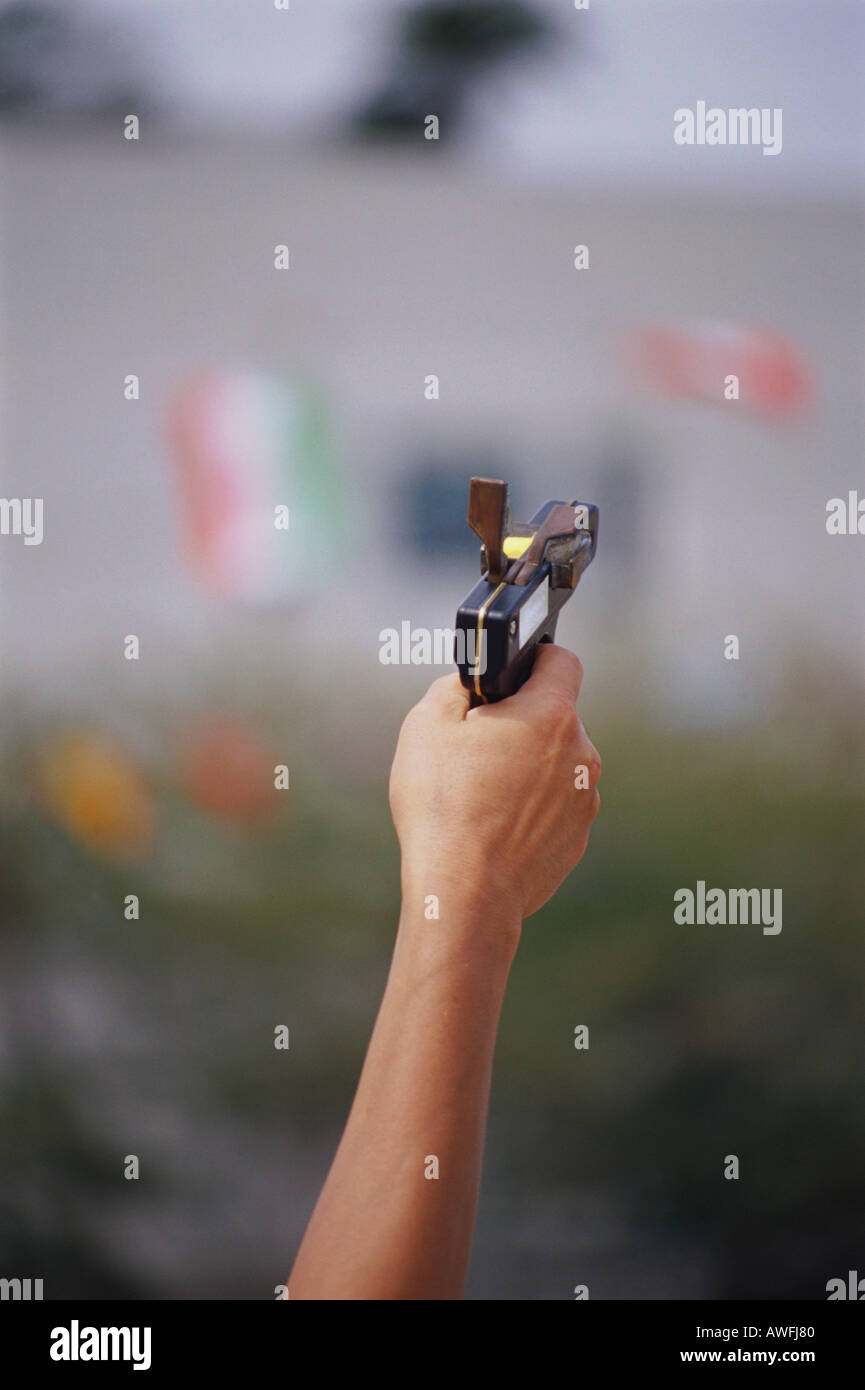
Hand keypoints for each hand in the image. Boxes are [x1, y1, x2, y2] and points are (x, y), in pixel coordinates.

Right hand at [389, 644, 600, 924]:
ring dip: (528, 768)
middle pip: (555, 717)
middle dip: (521, 721)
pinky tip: (494, 826)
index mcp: (550, 716)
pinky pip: (556, 806)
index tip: (510, 673)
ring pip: (556, 765)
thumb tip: (471, 684)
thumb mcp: (428, 725)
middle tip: (476, 745)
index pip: (561, 660)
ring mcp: (585, 800)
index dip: (533, 658)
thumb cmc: (444, 806)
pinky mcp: (577, 838)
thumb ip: (455, 687)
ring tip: (481, 793)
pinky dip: (531, 808)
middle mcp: (581, 754)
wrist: (464, 892)